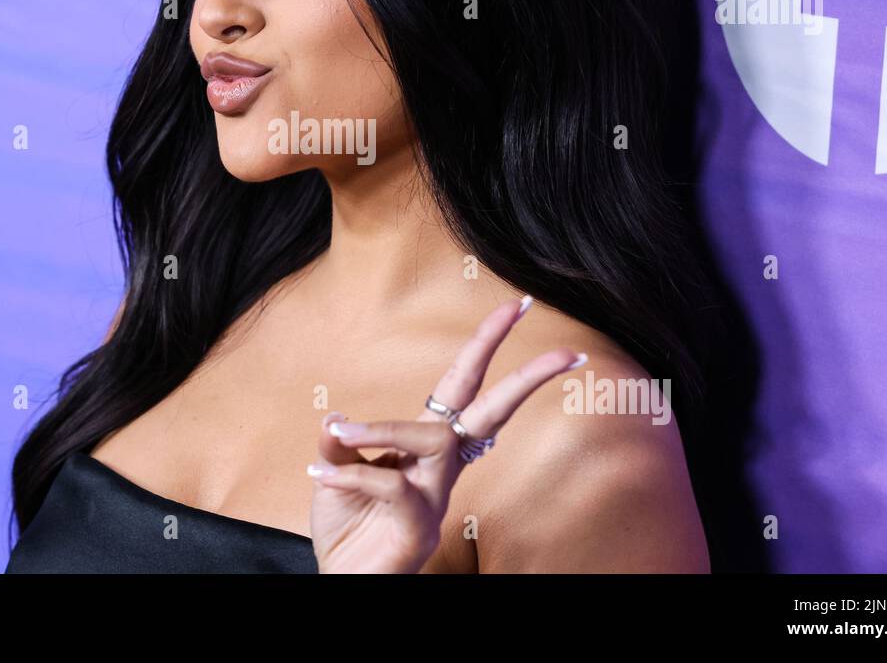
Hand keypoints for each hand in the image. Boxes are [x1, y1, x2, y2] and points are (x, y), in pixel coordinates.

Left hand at [306, 295, 584, 572]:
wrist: (344, 581)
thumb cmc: (348, 527)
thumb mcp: (333, 471)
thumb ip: (340, 442)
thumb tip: (337, 419)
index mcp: (426, 445)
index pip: (464, 386)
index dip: (487, 345)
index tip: (519, 305)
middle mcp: (441, 467)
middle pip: (491, 411)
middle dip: (525, 376)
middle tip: (565, 346)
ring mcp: (435, 498)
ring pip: (431, 440)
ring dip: (382, 430)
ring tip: (340, 435)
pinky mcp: (418, 528)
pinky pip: (391, 486)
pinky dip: (352, 477)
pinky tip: (321, 478)